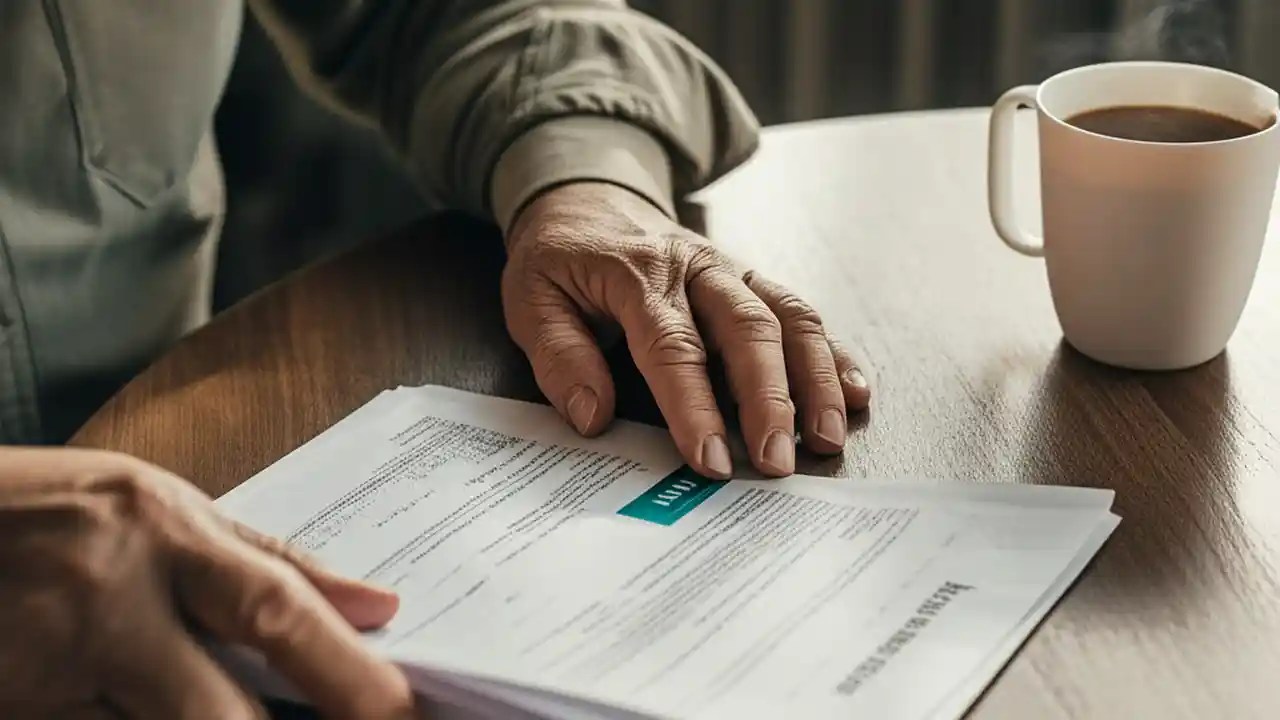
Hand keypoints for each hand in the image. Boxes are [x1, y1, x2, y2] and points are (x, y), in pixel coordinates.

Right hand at [0, 448, 415, 719]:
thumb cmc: (54, 510)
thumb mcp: (164, 508)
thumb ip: (272, 560)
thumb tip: (379, 605)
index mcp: (164, 531)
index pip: (277, 610)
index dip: (348, 672)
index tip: (401, 711)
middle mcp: (108, 601)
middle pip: (216, 716)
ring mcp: (48, 667)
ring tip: (192, 691)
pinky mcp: (15, 710)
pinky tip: (143, 702)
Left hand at [502, 182, 869, 478]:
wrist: (587, 194)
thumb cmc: (560, 257)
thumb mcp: (529, 299)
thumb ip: (559, 357)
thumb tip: (593, 417)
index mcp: (637, 275)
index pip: (672, 347)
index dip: (694, 407)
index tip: (710, 459)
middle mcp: (696, 270)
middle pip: (747, 330)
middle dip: (769, 400)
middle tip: (778, 463)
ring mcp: (732, 271)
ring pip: (788, 316)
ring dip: (815, 379)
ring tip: (828, 437)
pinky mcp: (752, 280)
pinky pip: (801, 310)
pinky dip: (833, 352)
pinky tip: (855, 393)